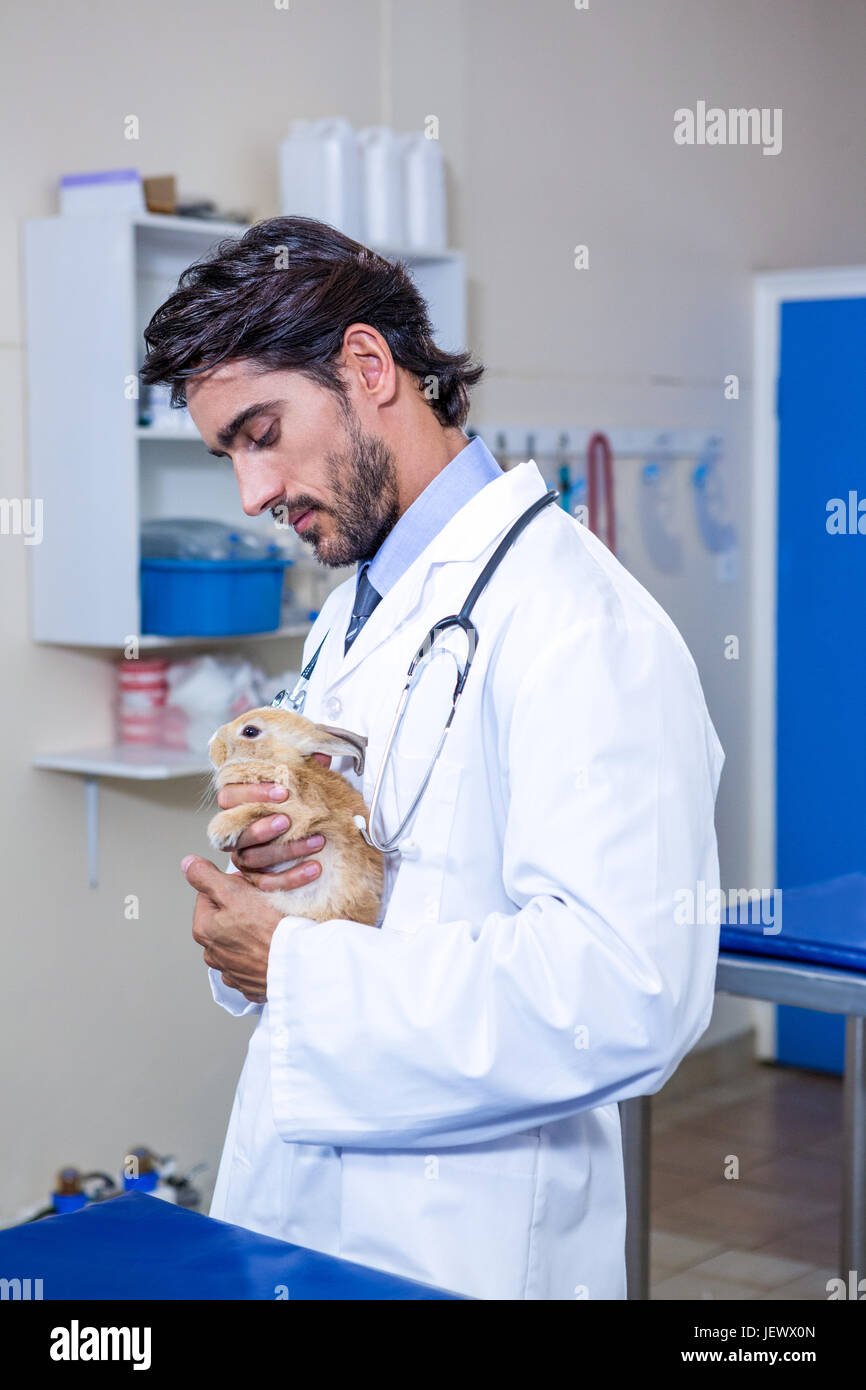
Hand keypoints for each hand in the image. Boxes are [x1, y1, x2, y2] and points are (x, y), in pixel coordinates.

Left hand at [182, 855, 284, 1002]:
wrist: (298, 965)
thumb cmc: (268, 929)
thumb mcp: (234, 892)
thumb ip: (206, 877)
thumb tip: (188, 864)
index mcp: (204, 929)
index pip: (209, 894)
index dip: (231, 886)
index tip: (250, 889)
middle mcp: (212, 954)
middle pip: (223, 918)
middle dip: (239, 910)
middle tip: (263, 906)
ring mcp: (231, 971)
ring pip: (237, 940)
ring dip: (249, 933)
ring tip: (271, 927)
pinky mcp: (250, 984)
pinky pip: (252, 962)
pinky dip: (260, 954)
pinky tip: (273, 947)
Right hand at [219, 754, 331, 892]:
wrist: (305, 834)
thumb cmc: (296, 802)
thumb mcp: (301, 781)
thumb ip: (307, 767)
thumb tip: (320, 752)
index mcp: (238, 801)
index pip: (229, 795)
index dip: (252, 793)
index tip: (283, 791)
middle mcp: (236, 829)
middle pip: (233, 829)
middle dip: (260, 826)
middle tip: (287, 820)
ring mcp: (243, 854)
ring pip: (251, 857)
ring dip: (283, 851)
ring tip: (315, 841)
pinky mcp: (256, 877)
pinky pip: (266, 882)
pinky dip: (290, 877)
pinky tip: (315, 868)